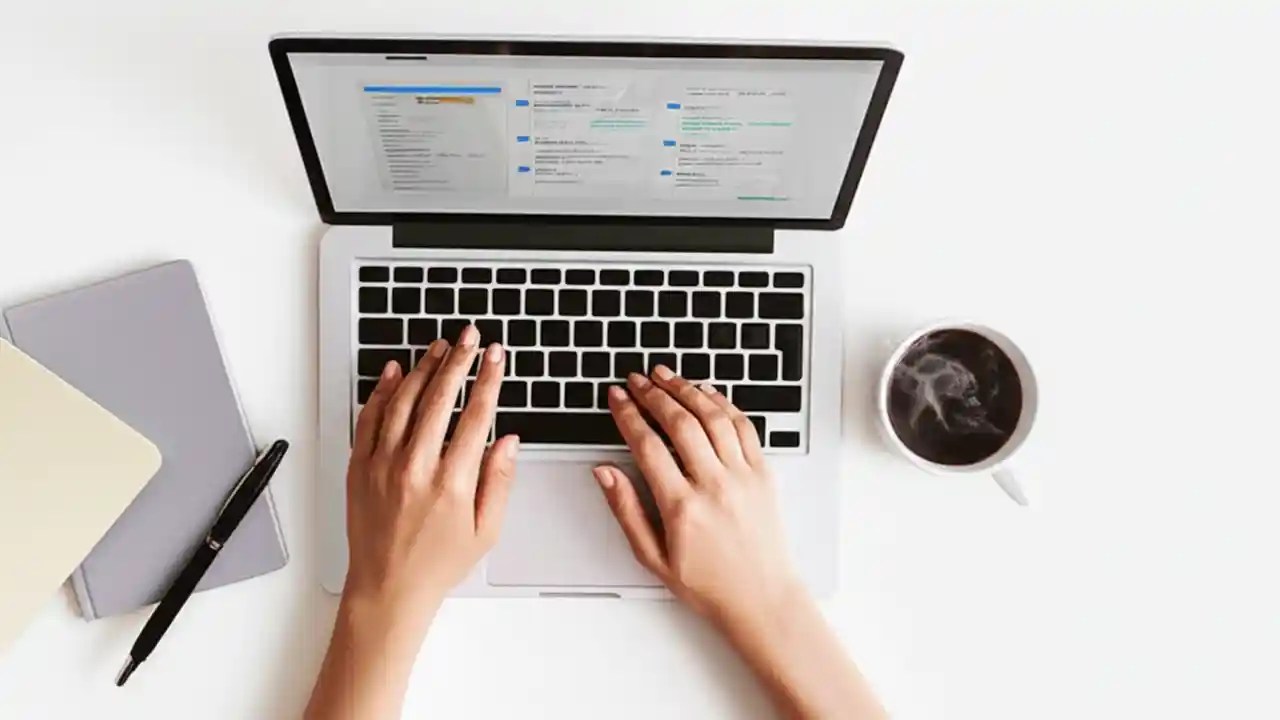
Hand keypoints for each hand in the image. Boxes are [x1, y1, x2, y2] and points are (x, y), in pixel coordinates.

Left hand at [344, 325, 518, 619]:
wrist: (387, 589)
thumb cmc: (437, 564)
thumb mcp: (486, 531)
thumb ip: (499, 482)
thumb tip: (508, 442)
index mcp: (452, 483)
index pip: (476, 416)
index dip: (488, 380)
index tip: (495, 356)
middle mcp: (415, 468)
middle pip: (439, 399)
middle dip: (458, 361)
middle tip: (469, 337)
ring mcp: (382, 465)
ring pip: (403, 401)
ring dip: (423, 368)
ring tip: (439, 347)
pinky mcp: (359, 467)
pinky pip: (369, 418)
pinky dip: (381, 391)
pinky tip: (394, 372)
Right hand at [595, 365, 802, 629]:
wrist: (762, 599)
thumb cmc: (708, 584)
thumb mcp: (652, 557)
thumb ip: (626, 510)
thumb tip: (605, 472)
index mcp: (682, 508)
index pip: (648, 446)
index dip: (628, 415)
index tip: (617, 397)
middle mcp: (715, 487)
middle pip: (680, 423)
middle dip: (653, 394)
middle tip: (636, 380)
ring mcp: (743, 477)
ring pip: (714, 417)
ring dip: (687, 389)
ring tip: (666, 376)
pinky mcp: (763, 475)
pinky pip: (744, 427)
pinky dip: (724, 403)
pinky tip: (706, 393)